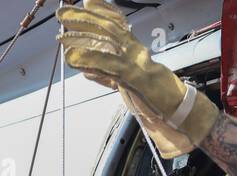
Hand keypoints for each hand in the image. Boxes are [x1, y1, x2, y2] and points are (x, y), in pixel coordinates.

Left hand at [56, 0, 218, 157]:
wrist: (174, 104)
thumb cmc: (153, 93)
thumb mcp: (126, 82)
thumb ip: (105, 75)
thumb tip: (86, 71)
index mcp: (134, 49)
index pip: (117, 24)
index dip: (102, 10)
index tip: (86, 1)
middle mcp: (134, 50)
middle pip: (108, 27)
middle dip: (84, 19)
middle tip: (63, 14)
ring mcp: (134, 61)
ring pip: (107, 41)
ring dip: (83, 35)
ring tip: (62, 34)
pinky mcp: (132, 77)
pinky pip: (108, 66)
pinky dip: (90, 60)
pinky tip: (74, 58)